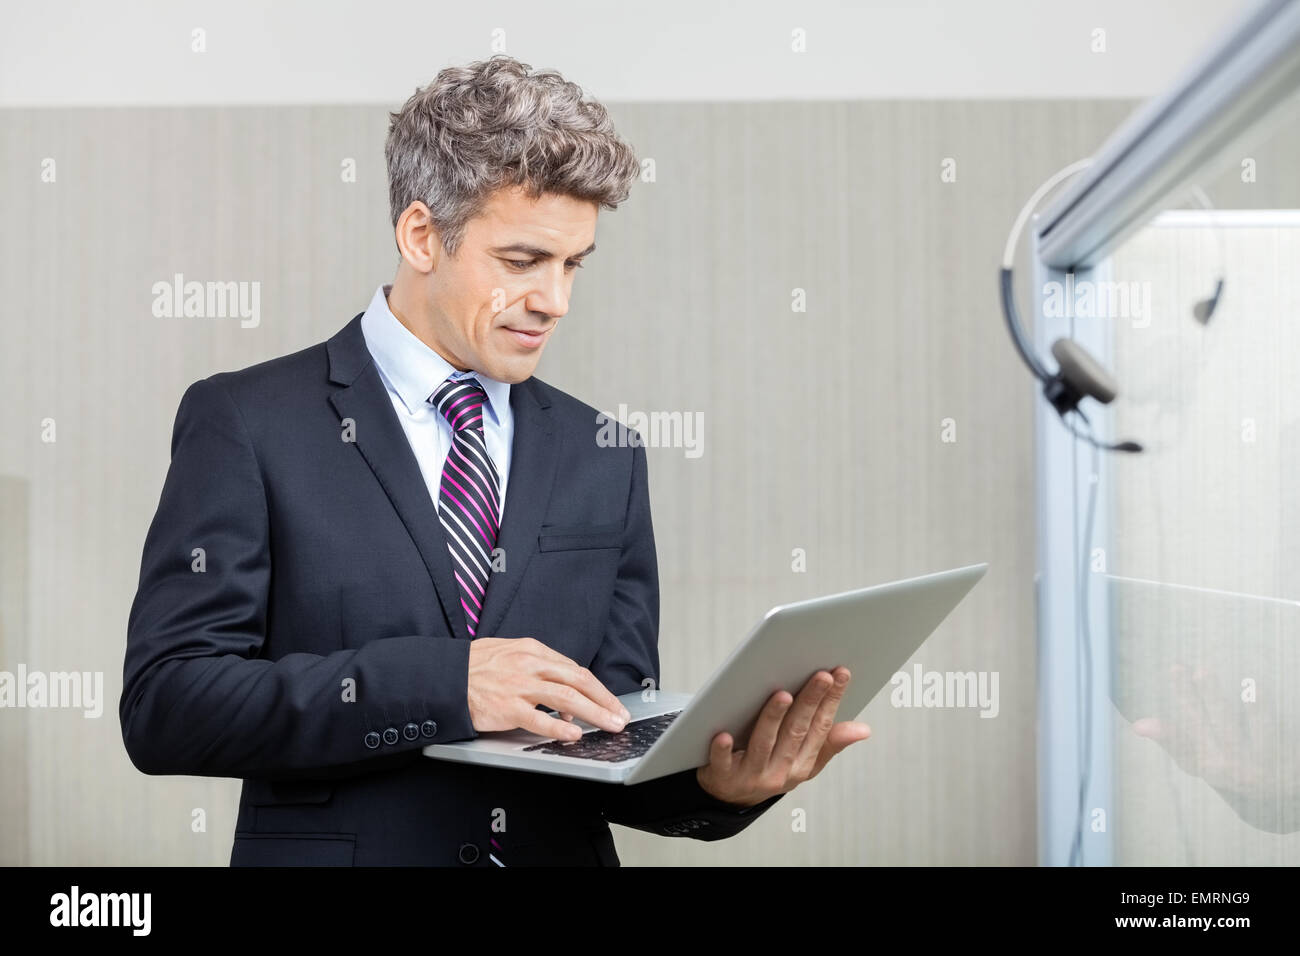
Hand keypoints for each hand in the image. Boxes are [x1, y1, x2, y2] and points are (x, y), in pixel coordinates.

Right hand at [467, 636, 629, 739]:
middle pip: (577, 681)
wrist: (444, 676)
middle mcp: (529, 664)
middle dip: (604, 700)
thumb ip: (539, 672)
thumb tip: (566, 701)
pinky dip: (559, 728)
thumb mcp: (510, 656)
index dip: (597, 688)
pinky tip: (574, 735)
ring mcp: (518, 686)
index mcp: (532, 650)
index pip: (574, 669)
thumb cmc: (476, 668)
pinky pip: (539, 719)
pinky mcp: (506, 707)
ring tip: (609, 725)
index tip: (611, 701)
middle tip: (620, 716)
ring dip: (593, 713)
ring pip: (566, 698)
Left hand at [695, 666, 870, 808]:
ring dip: (772, 719)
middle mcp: (780, 771)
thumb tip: (864, 729)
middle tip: (820, 675)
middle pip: (795, 732)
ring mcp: (751, 774)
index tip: (841, 673)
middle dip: (810, 702)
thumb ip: (830, 742)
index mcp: (802, 764)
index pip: (820, 728)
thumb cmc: (772, 767)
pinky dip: (722, 750)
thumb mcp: (804, 762)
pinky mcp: (722, 775)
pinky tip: (723, 734)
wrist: (730, 796)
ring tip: (782, 695)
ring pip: (763, 744)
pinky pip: (723, 763)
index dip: (832, 700)